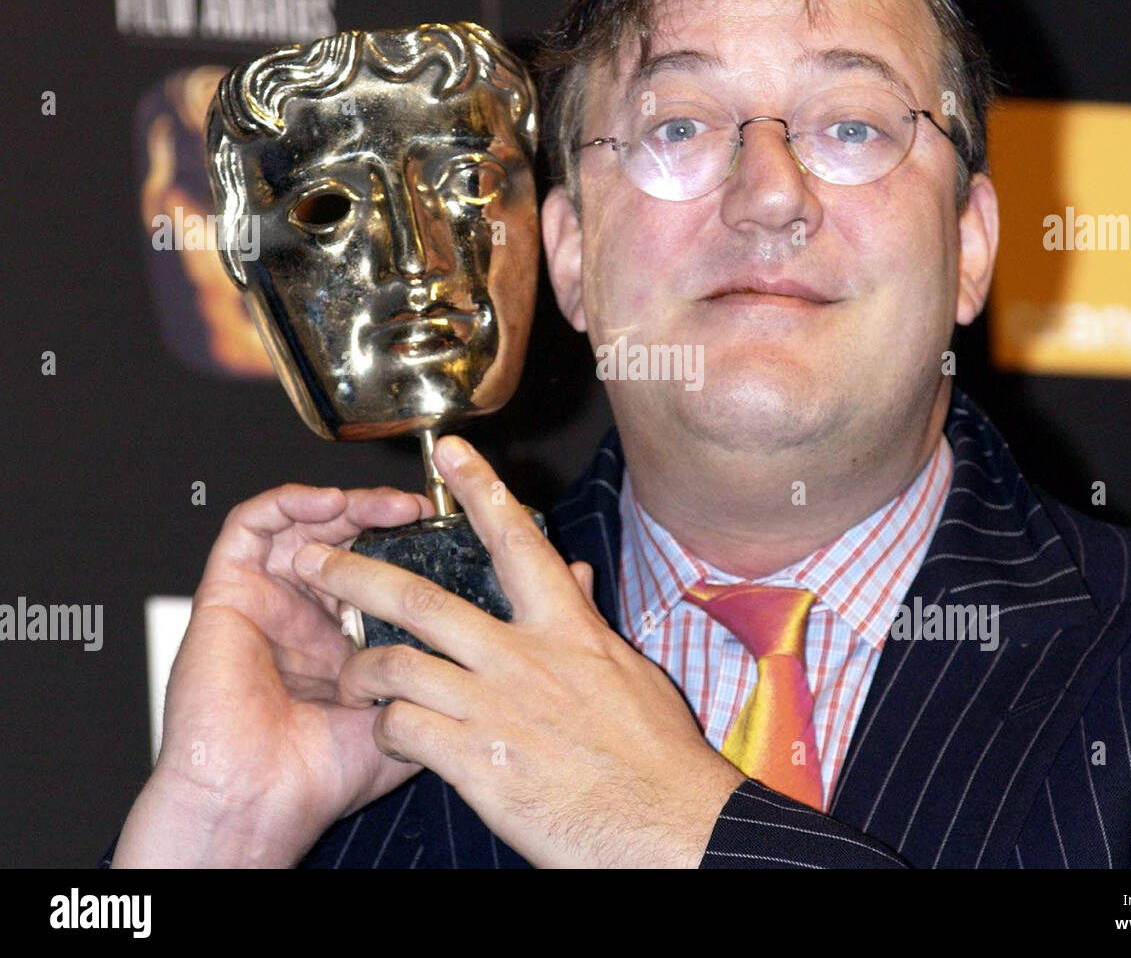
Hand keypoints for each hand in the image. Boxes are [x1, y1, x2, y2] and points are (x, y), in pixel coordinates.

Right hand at [114, 484, 435, 866]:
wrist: (261, 804)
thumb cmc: (322, 777)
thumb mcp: (408, 714)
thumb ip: (440, 674)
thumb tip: (486, 651)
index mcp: (342, 641)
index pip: (375, 569)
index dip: (407, 543)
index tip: (448, 530)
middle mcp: (303, 616)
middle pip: (340, 539)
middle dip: (380, 514)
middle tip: (419, 508)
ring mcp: (265, 602)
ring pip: (300, 524)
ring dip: (343, 503)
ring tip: (385, 505)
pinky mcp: (224, 594)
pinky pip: (246, 528)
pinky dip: (287, 504)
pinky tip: (328, 503)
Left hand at [293, 436, 745, 867]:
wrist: (667, 825)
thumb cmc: (655, 754)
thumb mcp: (629, 671)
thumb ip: (588, 622)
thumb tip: (576, 576)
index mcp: (569, 629)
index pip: (517, 542)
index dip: (479, 490)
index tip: (448, 453)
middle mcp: (526, 658)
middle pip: (424, 598)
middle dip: (358, 573)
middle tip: (314, 560)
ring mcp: (497, 708)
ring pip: (398, 664)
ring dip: (361, 667)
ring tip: (348, 675)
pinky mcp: (476, 763)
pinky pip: (403, 728)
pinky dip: (385, 725)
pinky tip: (389, 731)